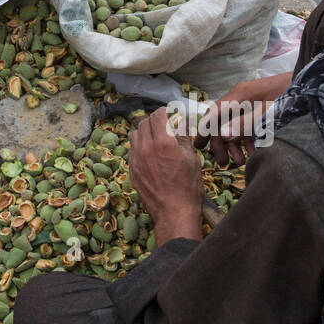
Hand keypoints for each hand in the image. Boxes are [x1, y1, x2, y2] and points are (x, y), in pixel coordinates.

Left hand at [128, 106, 203, 243]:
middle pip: (144, 123)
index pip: (158, 116)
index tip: (168, 113)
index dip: (164, 111)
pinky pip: (132, 150)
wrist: (174, 213)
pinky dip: (140, 145)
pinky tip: (149, 152)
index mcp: (164, 143)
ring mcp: (136, 159)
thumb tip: (181, 124)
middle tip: (163, 124)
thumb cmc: (188, 187)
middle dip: (154, 120)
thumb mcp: (192, 159)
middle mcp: (146, 148)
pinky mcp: (132, 170)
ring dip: (144, 131)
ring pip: (135, 135)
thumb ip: (183, 138)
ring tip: (155, 137)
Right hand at [195, 75, 290, 166]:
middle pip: (223, 122)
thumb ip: (244, 124)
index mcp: (238, 96)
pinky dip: (249, 140)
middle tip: (223, 163)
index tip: (198, 147)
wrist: (311, 86)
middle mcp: (241, 99)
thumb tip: (222, 135)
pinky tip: (253, 152)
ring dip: (236, 144)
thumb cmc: (288, 96)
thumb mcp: (266, 113)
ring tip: (241, 162)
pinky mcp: (262, 110)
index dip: (205, 130)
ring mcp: (251, 104)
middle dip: (221, 143)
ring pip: (236, 126)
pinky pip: (249, 126)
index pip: (213, 113)